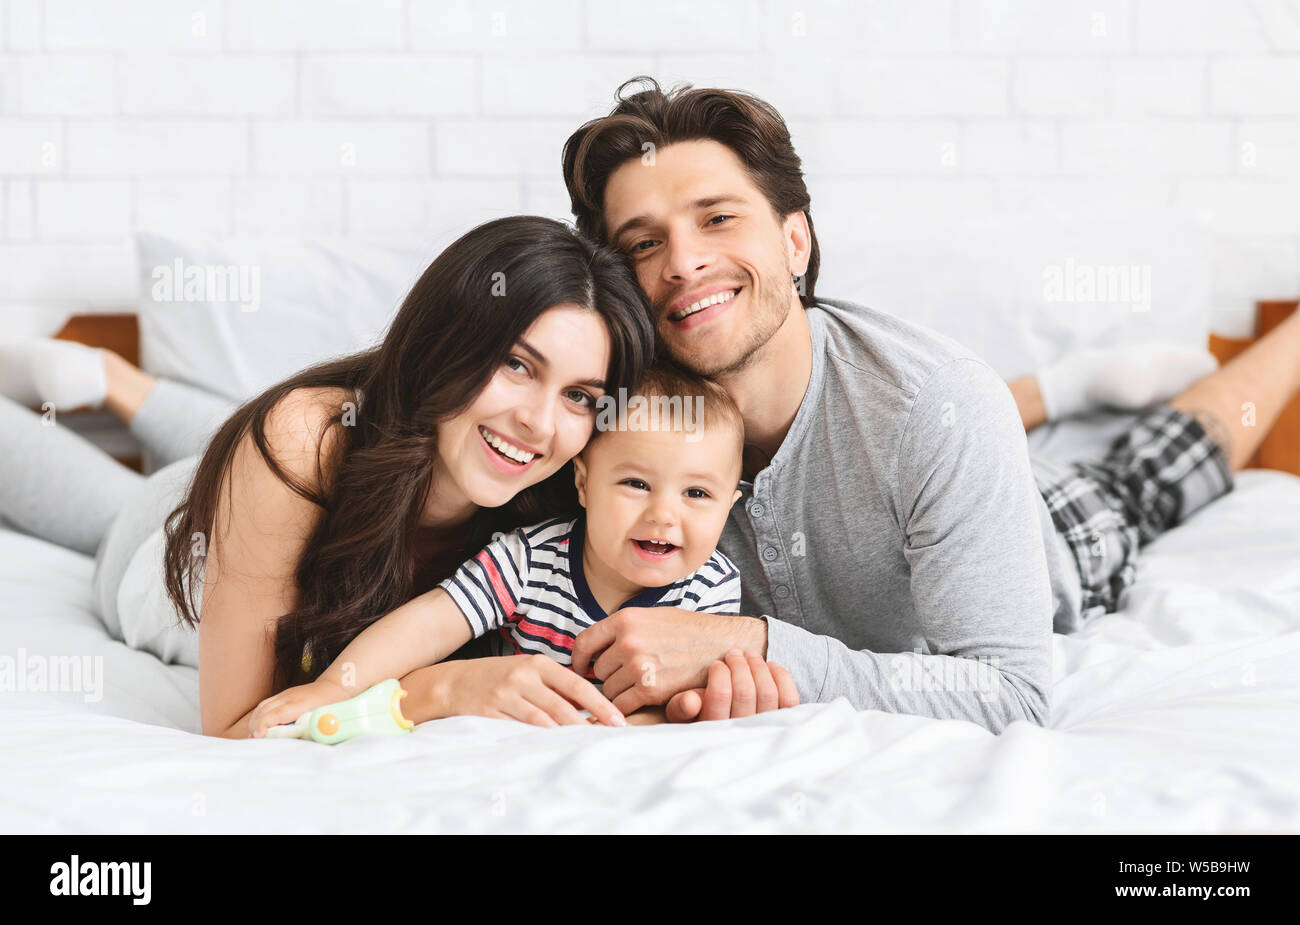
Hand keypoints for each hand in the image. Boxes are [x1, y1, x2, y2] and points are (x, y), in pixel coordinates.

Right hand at [249, 676, 350, 737]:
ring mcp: (286, 694)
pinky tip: (260, 728)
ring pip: (262, 707)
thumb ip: (315, 732)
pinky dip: (259, 717)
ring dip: (255, 722)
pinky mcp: (284, 695)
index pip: (275, 715)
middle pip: (264, 711)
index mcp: (300, 704)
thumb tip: (303, 748)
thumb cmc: (335, 704)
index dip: (264, 727)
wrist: (338, 685)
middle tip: (254, 743)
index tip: (259, 738)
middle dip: (255, 727)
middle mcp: (290, 697)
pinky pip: (266, 705)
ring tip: (255, 738)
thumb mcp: (329, 719)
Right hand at [405, 654, 626, 727]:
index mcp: (537, 664)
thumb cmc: (498, 677)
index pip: (576, 684)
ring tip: (587, 745)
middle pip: (563, 706)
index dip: (600, 704)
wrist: (452, 682)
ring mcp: (505, 695)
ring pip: (544, 721)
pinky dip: (539, 740)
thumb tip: (591, 704)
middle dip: (589, 724)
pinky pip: (520, 731)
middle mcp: (523, 677)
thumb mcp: (527, 671)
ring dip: (567, 735)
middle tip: (610, 737)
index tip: (619, 720)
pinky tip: (554, 749)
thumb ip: (556, 684)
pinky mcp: (490, 714)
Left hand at [570, 607, 767, 715]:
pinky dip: (629, 706)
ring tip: (641, 683)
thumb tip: (594, 648)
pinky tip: (643, 698)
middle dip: (610, 675)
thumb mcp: (651, 616)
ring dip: (620, 691)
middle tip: (628, 675)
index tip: (582, 668)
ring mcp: (639, 666)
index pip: (584, 642)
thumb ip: (622, 628)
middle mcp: (628, 641)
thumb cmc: (687, 630)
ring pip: (609, 689)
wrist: (721, 644)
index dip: (579, 659)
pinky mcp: (651, 690)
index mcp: (625, 619)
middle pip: (599, 670)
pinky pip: (623, 705)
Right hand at [665, 649, 798, 721]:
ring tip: (749, 654)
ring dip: (759, 667)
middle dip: (739, 665)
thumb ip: (681, 707)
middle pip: (746, 692)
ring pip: (768, 694)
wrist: (722, 736)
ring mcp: (766, 730)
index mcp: (714, 730)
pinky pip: (789, 700)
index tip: (716, 664)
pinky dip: (782, 677)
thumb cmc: (698, 717)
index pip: (720, 695)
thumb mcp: (680, 715)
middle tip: (733, 653)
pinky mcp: (785, 724)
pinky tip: (771, 665)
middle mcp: (742, 734)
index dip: (719, 673)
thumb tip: (691, 701)